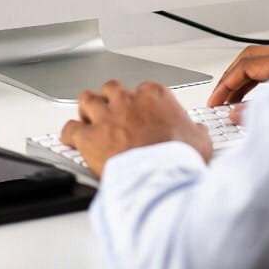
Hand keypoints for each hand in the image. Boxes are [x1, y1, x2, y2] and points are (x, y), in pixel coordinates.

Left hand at [61, 79, 212, 178]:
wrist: (158, 179)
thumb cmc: (178, 160)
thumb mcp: (200, 141)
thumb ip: (195, 131)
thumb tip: (197, 133)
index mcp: (154, 96)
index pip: (142, 90)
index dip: (139, 104)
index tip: (140, 115)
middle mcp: (127, 101)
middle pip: (112, 89)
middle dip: (111, 100)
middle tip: (112, 113)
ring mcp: (106, 117)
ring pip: (87, 100)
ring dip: (87, 109)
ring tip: (87, 118)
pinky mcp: (89, 138)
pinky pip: (70, 129)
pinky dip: (69, 134)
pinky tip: (70, 139)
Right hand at [207, 45, 268, 120]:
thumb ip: (258, 113)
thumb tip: (234, 113)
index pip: (247, 66)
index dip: (227, 84)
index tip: (215, 100)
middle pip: (250, 58)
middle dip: (230, 77)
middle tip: (218, 97)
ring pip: (260, 62)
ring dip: (242, 79)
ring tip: (230, 101)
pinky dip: (255, 80)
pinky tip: (249, 96)